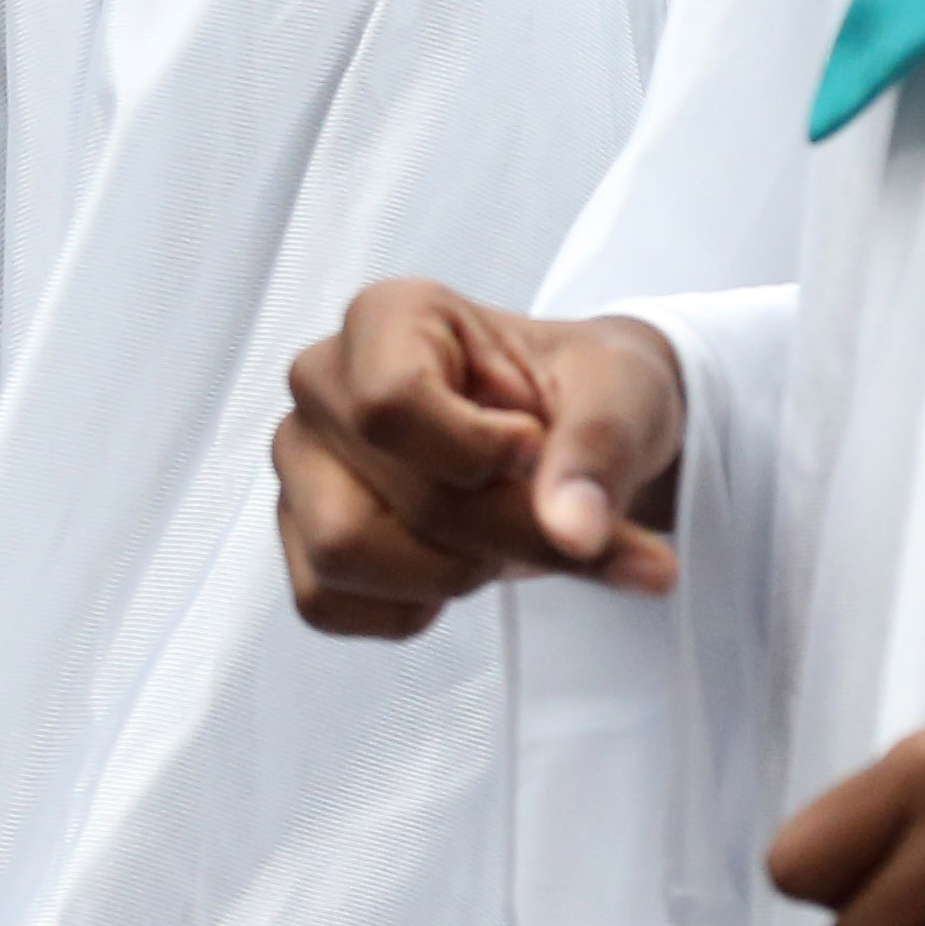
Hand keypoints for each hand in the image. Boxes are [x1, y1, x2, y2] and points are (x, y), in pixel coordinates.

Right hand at [272, 279, 684, 638]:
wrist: (571, 438)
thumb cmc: (587, 391)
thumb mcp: (624, 395)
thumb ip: (600, 451)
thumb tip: (573, 531)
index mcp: (388, 316)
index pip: (390, 405)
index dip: (474, 452)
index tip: (536, 447)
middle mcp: (325, 381)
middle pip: (387, 496)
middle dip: (495, 534)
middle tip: (559, 519)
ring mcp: (304, 459)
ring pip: (340, 554)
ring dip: (447, 574)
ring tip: (500, 540)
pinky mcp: (299, 531)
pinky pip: (326, 603)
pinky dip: (408, 609)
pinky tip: (456, 565)